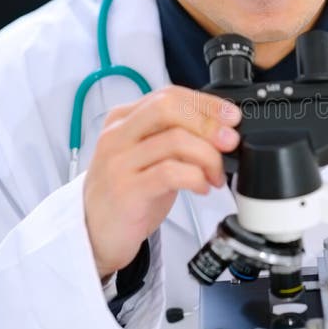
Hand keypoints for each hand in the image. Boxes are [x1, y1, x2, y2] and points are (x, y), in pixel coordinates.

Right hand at [83, 85, 240, 278]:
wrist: (96, 233)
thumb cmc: (128, 192)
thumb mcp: (149, 156)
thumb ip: (175, 136)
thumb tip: (220, 129)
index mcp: (123, 120)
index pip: (168, 95)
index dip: (206, 103)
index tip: (231, 117)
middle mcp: (117, 135)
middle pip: (168, 108)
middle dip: (208, 122)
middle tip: (230, 141)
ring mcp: (118, 162)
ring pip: (175, 140)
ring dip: (208, 156)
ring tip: (216, 175)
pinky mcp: (126, 191)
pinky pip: (170, 173)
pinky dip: (195, 177)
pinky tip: (202, 187)